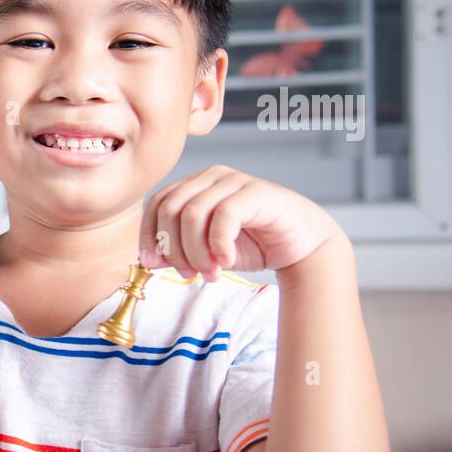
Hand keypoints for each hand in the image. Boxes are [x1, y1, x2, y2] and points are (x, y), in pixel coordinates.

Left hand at [138, 165, 340, 280]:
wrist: (302, 247)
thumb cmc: (252, 246)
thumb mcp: (205, 252)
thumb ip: (178, 251)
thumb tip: (150, 259)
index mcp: (194, 186)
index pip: (157, 204)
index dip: (149, 235)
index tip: (153, 264)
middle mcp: (211, 177)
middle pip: (170, 209)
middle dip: (174, 248)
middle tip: (189, 274)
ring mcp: (234, 181)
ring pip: (193, 214)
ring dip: (197, 252)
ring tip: (212, 273)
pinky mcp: (256, 192)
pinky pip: (223, 216)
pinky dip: (219, 245)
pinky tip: (228, 262)